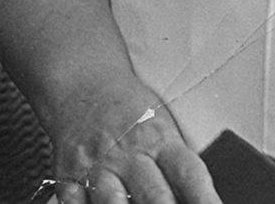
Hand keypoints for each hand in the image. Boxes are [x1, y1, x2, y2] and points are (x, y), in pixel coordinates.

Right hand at [49, 87, 219, 203]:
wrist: (83, 82)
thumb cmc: (129, 110)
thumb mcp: (162, 124)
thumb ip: (178, 162)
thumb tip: (202, 196)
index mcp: (160, 140)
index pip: (190, 174)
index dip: (205, 200)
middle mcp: (129, 153)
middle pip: (154, 196)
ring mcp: (97, 165)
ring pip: (112, 203)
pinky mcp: (68, 174)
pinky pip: (73, 203)